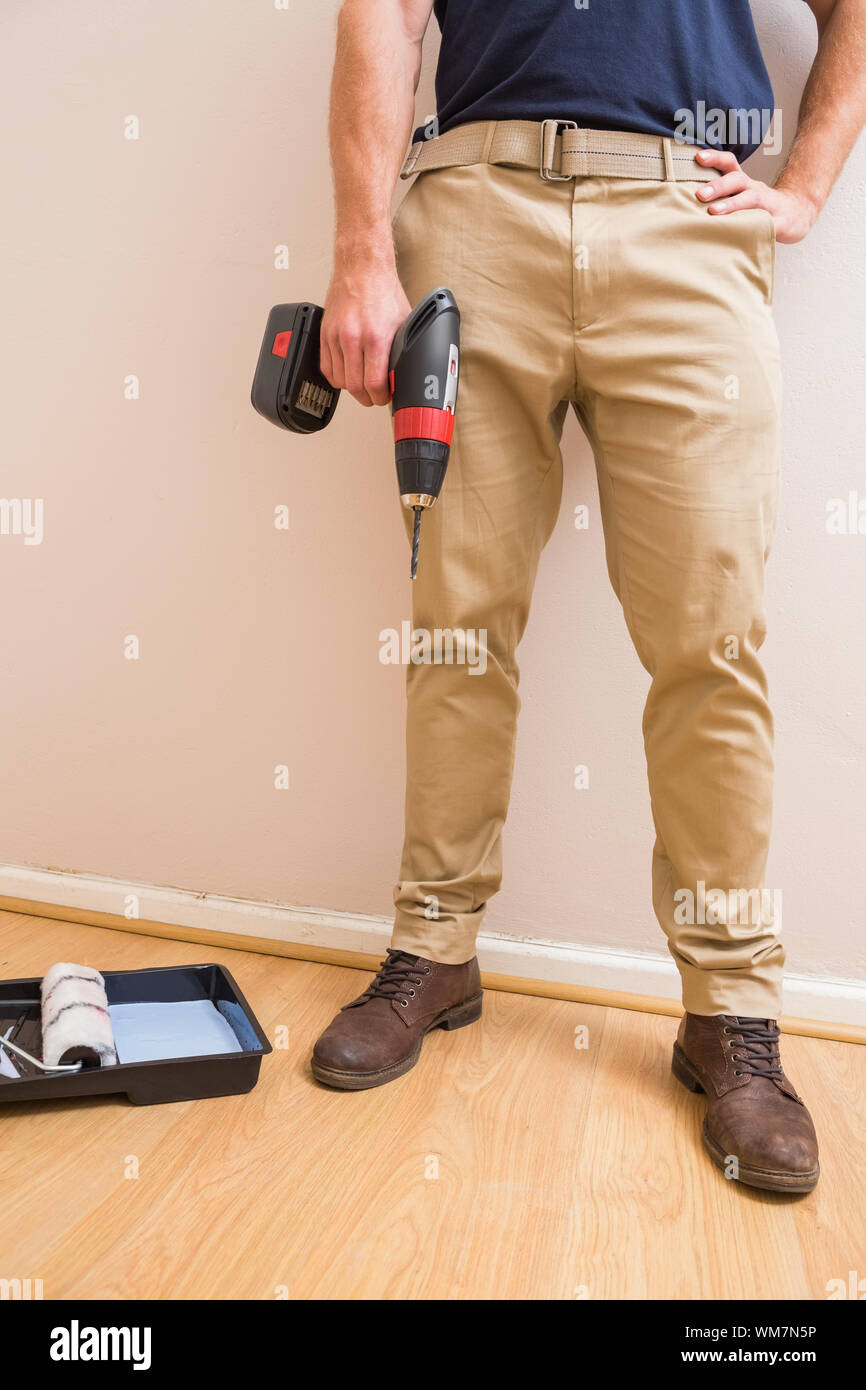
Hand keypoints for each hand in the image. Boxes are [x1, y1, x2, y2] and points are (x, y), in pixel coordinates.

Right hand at [320, 263, 410, 406]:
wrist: (362, 268)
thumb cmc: (383, 291)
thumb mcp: (403, 322)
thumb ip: (401, 350)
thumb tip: (402, 372)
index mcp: (375, 337)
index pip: (374, 383)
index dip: (381, 397)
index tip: (385, 397)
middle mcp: (353, 338)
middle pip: (355, 387)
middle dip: (368, 398)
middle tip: (375, 397)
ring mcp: (336, 337)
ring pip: (340, 381)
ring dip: (353, 388)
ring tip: (363, 385)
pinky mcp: (324, 334)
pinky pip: (326, 368)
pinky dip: (337, 377)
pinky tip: (347, 374)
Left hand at [694, 148, 819, 244]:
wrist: (796, 214)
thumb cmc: (757, 208)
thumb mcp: (738, 198)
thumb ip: (717, 197)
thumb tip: (681, 201)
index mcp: (742, 183)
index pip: (729, 164)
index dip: (715, 158)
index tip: (698, 156)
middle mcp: (753, 189)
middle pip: (737, 180)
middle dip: (718, 185)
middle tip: (699, 194)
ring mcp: (766, 204)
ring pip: (750, 199)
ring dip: (732, 204)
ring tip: (714, 212)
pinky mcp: (777, 222)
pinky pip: (765, 224)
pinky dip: (754, 227)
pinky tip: (740, 235)